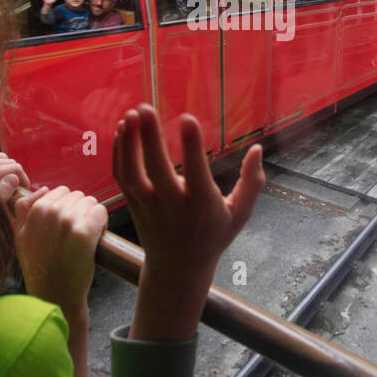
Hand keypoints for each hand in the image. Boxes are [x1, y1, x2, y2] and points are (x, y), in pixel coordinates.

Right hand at [12, 186, 107, 320]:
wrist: (54, 295)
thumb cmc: (40, 268)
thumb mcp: (21, 237)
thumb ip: (24, 209)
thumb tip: (43, 189)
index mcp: (34, 211)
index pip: (60, 191)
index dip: (67, 207)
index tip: (65, 226)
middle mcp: (49, 212)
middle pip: (77, 195)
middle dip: (79, 211)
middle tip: (75, 235)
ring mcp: (67, 221)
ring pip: (90, 202)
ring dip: (91, 217)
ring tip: (84, 238)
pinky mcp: (84, 232)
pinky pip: (101, 211)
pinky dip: (103, 223)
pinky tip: (95, 238)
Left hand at [112, 104, 264, 339]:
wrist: (178, 269)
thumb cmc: (213, 236)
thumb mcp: (240, 214)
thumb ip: (252, 183)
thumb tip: (257, 148)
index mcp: (201, 206)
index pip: (196, 174)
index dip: (192, 147)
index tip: (187, 118)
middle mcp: (172, 205)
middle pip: (157, 170)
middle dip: (150, 138)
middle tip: (146, 107)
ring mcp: (147, 206)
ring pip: (132, 173)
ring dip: (129, 143)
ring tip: (132, 113)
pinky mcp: (133, 205)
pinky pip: (121, 176)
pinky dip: (119, 153)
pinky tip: (123, 130)